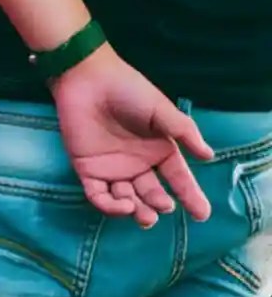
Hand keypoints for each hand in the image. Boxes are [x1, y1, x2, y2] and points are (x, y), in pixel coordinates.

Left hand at [51, 44, 214, 227]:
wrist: (89, 82)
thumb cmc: (129, 91)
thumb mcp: (162, 111)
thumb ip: (184, 132)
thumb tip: (209, 156)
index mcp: (158, 150)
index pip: (177, 178)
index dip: (190, 196)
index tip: (203, 215)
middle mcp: (137, 163)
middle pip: (151, 193)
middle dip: (158, 205)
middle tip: (163, 208)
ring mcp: (112, 169)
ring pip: (126, 199)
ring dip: (136, 210)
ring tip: (145, 214)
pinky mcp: (87, 170)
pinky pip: (98, 195)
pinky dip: (110, 205)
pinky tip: (124, 206)